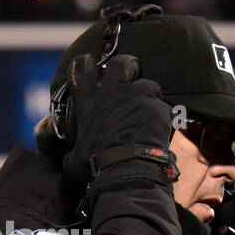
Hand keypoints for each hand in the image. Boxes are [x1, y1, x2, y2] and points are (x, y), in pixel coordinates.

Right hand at [61, 52, 177, 194]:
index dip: (86, 63)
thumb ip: (72, 150)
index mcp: (88, 104)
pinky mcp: (157, 108)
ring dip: (150, 94)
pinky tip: (163, 130)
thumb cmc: (96, 168)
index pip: (81, 70)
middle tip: (133, 74)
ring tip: (152, 110)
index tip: (91, 63)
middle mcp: (111, 94)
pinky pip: (164, 108)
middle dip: (128, 65)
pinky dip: (164, 118)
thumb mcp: (73, 159)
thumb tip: (70, 156)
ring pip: (148, 83)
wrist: (125, 172)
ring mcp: (136, 98)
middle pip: (121, 64)